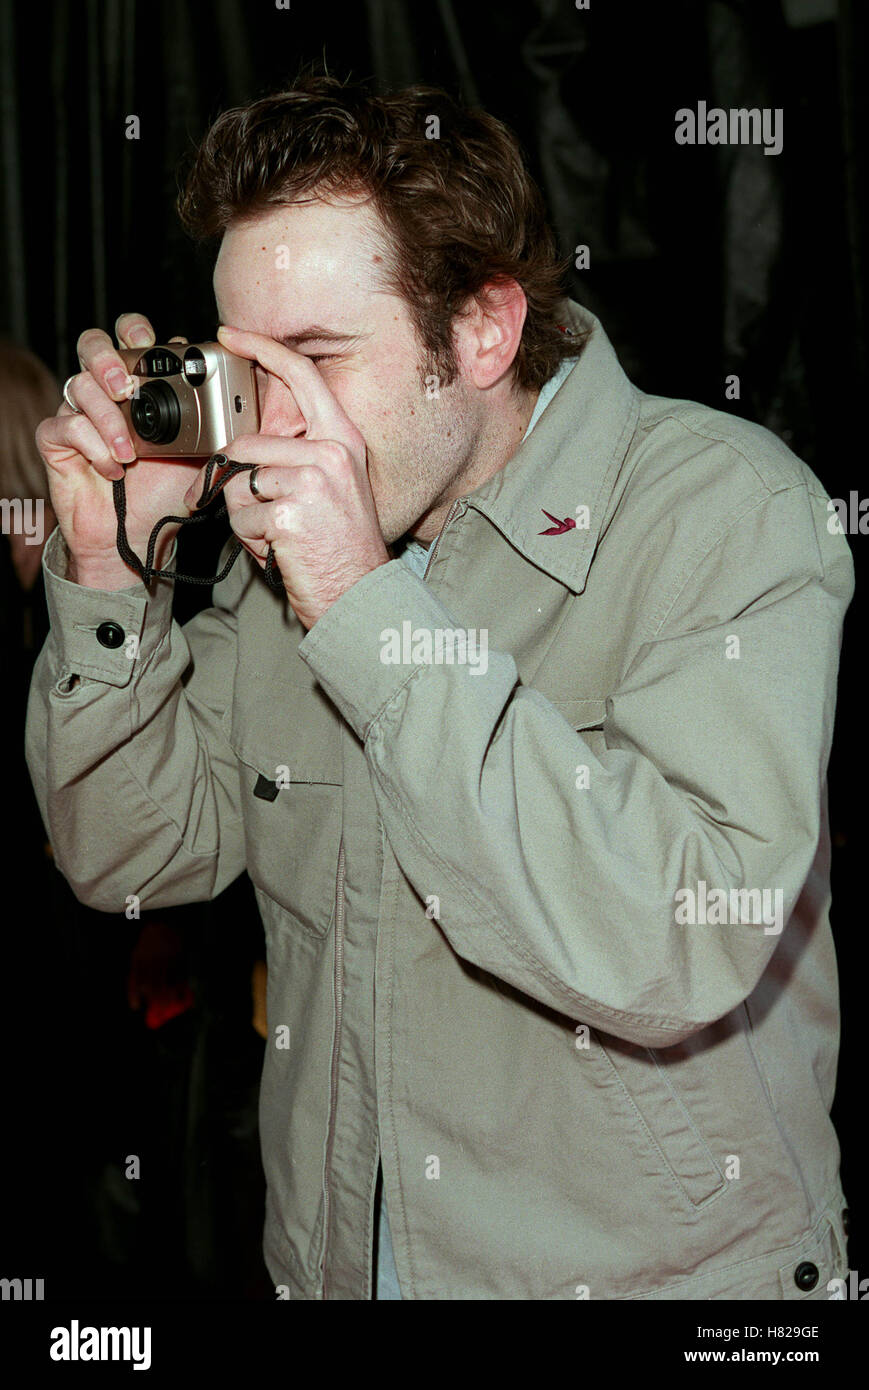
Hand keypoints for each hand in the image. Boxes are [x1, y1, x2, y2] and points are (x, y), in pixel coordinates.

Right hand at [35, 314, 201, 588]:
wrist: (137, 532)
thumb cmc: (165, 490)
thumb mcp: (200, 454)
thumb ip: (214, 424)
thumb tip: (241, 400)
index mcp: (140, 384)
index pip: (132, 337)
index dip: (138, 333)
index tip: (157, 349)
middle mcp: (105, 391)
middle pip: (93, 344)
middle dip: (108, 357)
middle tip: (125, 386)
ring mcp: (78, 412)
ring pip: (78, 385)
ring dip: (108, 419)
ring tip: (130, 454)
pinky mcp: (55, 438)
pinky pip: (65, 425)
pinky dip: (92, 446)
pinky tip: (113, 468)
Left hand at [183, 325, 389, 627]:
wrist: (360, 595)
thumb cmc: (340, 546)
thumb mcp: (330, 488)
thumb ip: (295, 458)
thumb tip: (239, 449)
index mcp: (342, 439)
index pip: (302, 377)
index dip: (263, 349)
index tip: (229, 335)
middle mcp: (330, 453)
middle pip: (245, 446)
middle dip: (232, 485)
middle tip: (253, 516)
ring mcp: (310, 481)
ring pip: (236, 484)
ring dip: (244, 519)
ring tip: (279, 537)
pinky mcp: (288, 512)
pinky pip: (239, 518)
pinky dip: (250, 541)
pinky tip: (281, 551)